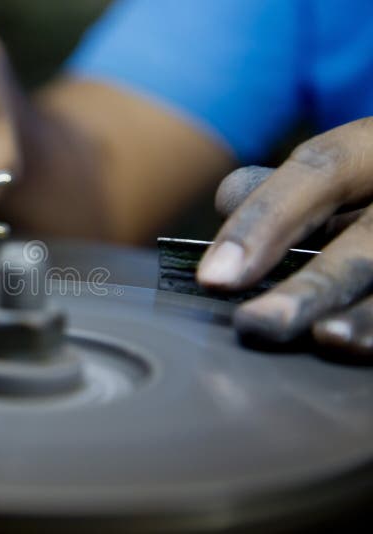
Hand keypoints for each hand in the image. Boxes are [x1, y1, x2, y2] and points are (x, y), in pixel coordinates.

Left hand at [197, 117, 372, 356]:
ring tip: (328, 339)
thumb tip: (227, 200)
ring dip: (371, 317)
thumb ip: (293, 187)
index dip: (264, 220)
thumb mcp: (349, 164)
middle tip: (255, 324)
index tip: (214, 277)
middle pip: (369, 239)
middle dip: (314, 285)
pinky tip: (363, 349)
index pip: (320, 169)